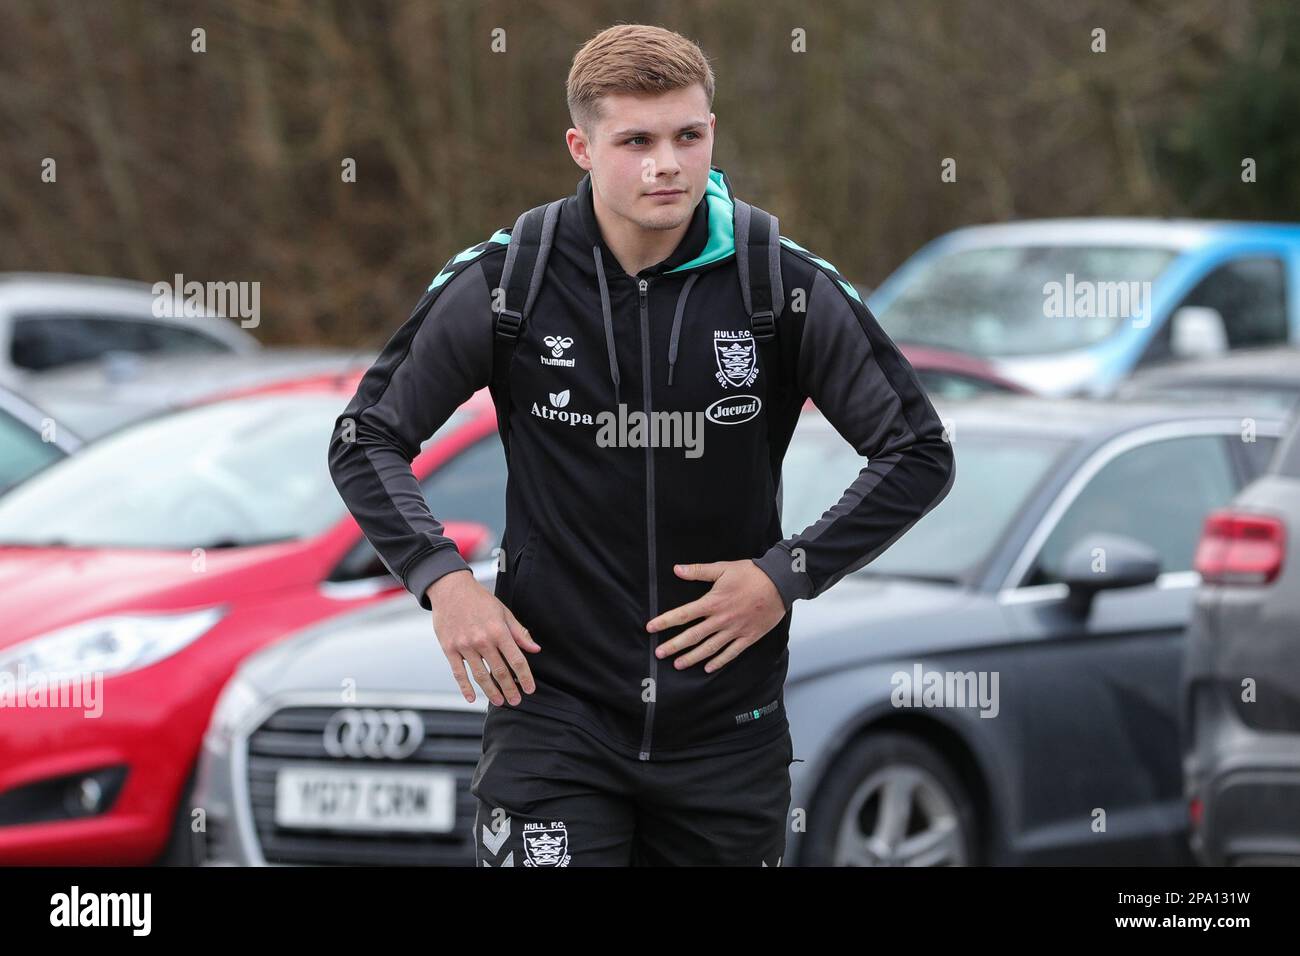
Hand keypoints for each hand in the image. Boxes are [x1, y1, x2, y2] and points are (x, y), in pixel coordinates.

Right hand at [427, 570, 539, 705]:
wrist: (451, 589)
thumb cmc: (479, 599)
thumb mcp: (504, 612)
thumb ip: (519, 632)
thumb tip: (535, 648)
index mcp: (498, 631)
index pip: (516, 660)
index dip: (525, 677)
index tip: (530, 689)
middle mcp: (482, 640)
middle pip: (499, 671)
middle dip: (510, 689)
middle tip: (516, 701)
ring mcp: (465, 646)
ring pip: (480, 675)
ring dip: (491, 692)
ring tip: (499, 701)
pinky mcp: (449, 649)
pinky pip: (458, 673)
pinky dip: (465, 687)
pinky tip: (472, 698)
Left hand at [645, 560, 786, 672]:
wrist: (779, 583)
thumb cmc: (751, 574)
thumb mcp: (723, 569)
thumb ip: (698, 571)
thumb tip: (677, 569)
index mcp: (713, 602)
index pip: (684, 614)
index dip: (665, 621)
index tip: (651, 628)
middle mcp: (721, 619)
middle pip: (693, 636)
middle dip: (674, 645)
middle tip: (659, 653)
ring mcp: (735, 630)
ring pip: (710, 648)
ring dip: (692, 657)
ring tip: (678, 665)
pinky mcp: (748, 637)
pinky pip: (731, 653)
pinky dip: (719, 661)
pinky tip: (708, 668)